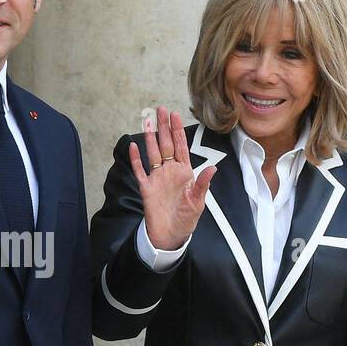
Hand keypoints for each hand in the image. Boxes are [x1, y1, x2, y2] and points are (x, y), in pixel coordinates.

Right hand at [127, 106, 215, 250]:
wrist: (170, 235)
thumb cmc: (186, 219)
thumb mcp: (198, 202)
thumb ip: (202, 184)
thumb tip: (212, 168)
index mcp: (184, 173)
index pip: (180, 147)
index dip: (177, 131)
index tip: (175, 115)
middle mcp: (170, 172)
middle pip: (165, 145)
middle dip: (164, 127)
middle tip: (160, 110)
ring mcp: (157, 178)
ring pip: (152, 153)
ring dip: (149, 138)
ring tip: (146, 121)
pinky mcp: (146, 188)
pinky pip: (140, 171)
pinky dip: (136, 159)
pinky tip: (134, 147)